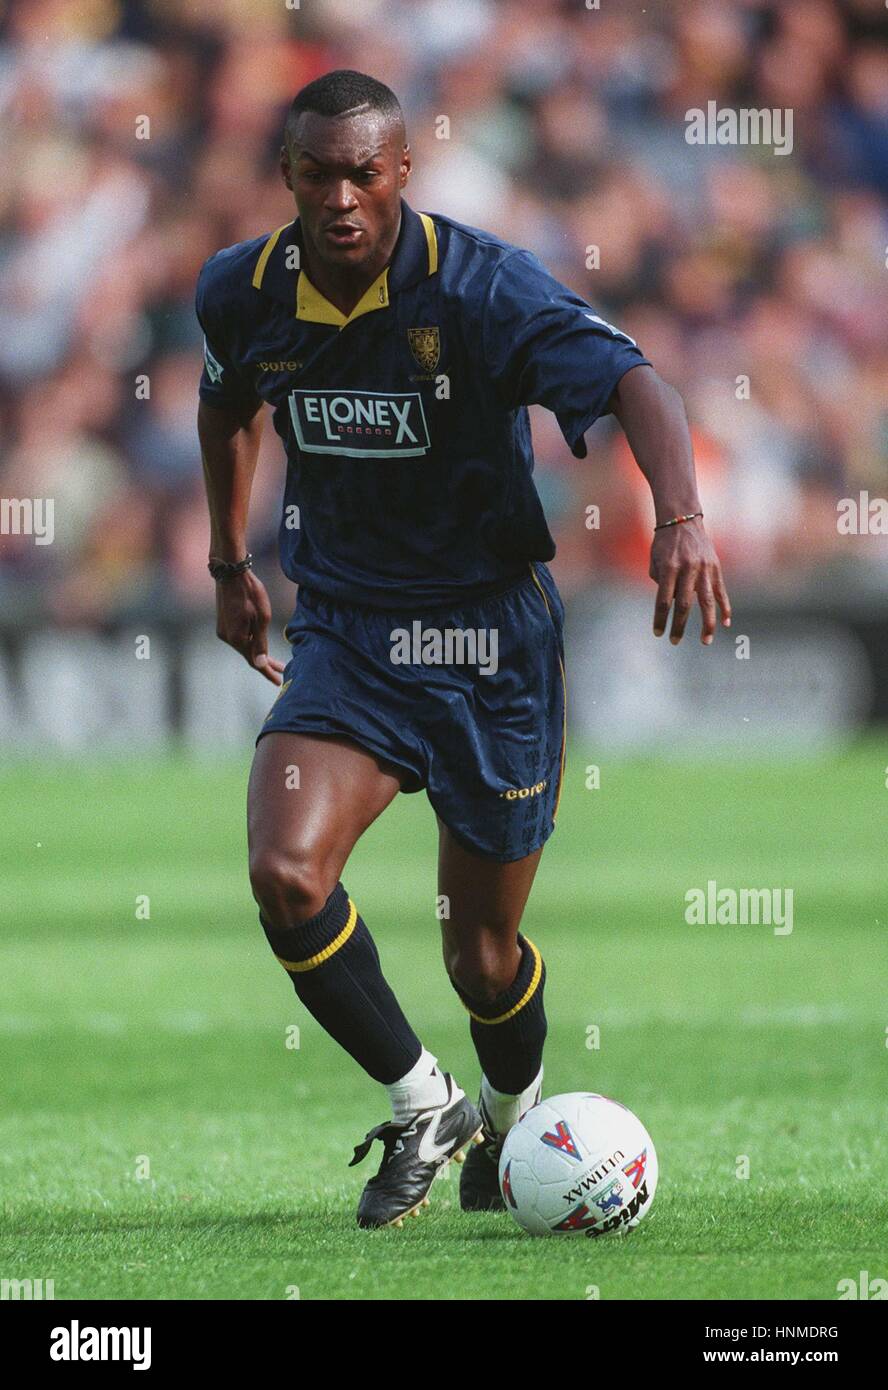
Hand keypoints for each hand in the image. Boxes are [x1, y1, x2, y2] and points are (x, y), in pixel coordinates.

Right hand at [214, 568, 285, 683]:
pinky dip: (249, 642)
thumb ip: (260, 642)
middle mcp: (227, 638)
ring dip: (257, 651)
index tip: (278, 681)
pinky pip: (239, 638)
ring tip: (273, 658)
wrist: (231, 572)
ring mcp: (223, 631)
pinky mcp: (223, 623)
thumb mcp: (262, 618)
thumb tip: (260, 665)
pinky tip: (257, 641)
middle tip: (281, 670)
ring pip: (243, 646)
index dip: (268, 672)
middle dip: (265, 663)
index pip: (255, 662)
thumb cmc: (250, 593)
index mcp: (238, 639)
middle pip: (249, 655)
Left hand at [649, 519, 730, 644]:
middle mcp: (687, 569)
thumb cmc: (664, 543)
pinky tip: (726, 622)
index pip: (664, 601)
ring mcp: (704, 569)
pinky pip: (721, 591)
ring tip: (705, 641)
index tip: (658, 633)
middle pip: (685, 605)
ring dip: (707, 623)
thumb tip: (672, 603)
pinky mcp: (715, 567)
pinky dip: (724, 607)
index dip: (661, 619)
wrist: (682, 520)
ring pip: (707, 601)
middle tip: (675, 641)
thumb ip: (661, 583)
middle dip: (680, 626)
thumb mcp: (655, 561)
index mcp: (669, 568)